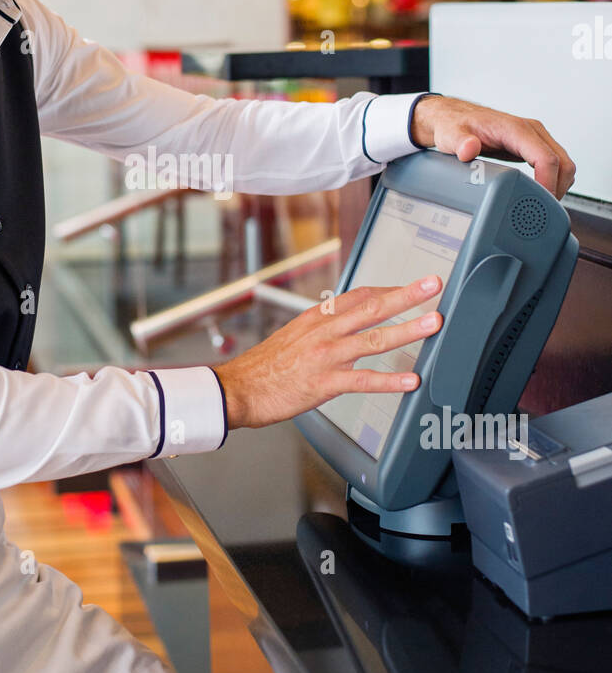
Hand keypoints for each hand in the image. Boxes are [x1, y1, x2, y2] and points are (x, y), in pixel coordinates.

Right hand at [217, 275, 442, 430]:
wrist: (239, 388)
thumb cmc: (265, 366)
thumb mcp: (294, 334)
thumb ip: (323, 327)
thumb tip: (348, 322)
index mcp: (317, 317)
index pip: (360, 295)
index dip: (389, 290)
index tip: (412, 287)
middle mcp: (324, 331)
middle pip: (371, 307)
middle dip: (406, 295)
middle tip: (433, 285)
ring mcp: (325, 356)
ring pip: (373, 339)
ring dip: (407, 330)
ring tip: (433, 324)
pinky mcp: (324, 383)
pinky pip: (363, 381)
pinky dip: (389, 381)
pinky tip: (410, 381)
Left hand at [410, 95, 575, 198]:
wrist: (454, 118)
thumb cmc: (455, 125)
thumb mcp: (451, 134)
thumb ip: (459, 142)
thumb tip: (468, 149)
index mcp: (516, 130)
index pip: (547, 158)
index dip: (549, 184)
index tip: (540, 204)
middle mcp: (531, 132)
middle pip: (563, 164)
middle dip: (557, 190)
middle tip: (541, 211)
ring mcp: (535, 139)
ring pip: (563, 166)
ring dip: (558, 187)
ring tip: (540, 206)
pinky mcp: (532, 147)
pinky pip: (554, 166)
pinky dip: (553, 181)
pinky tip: (538, 194)